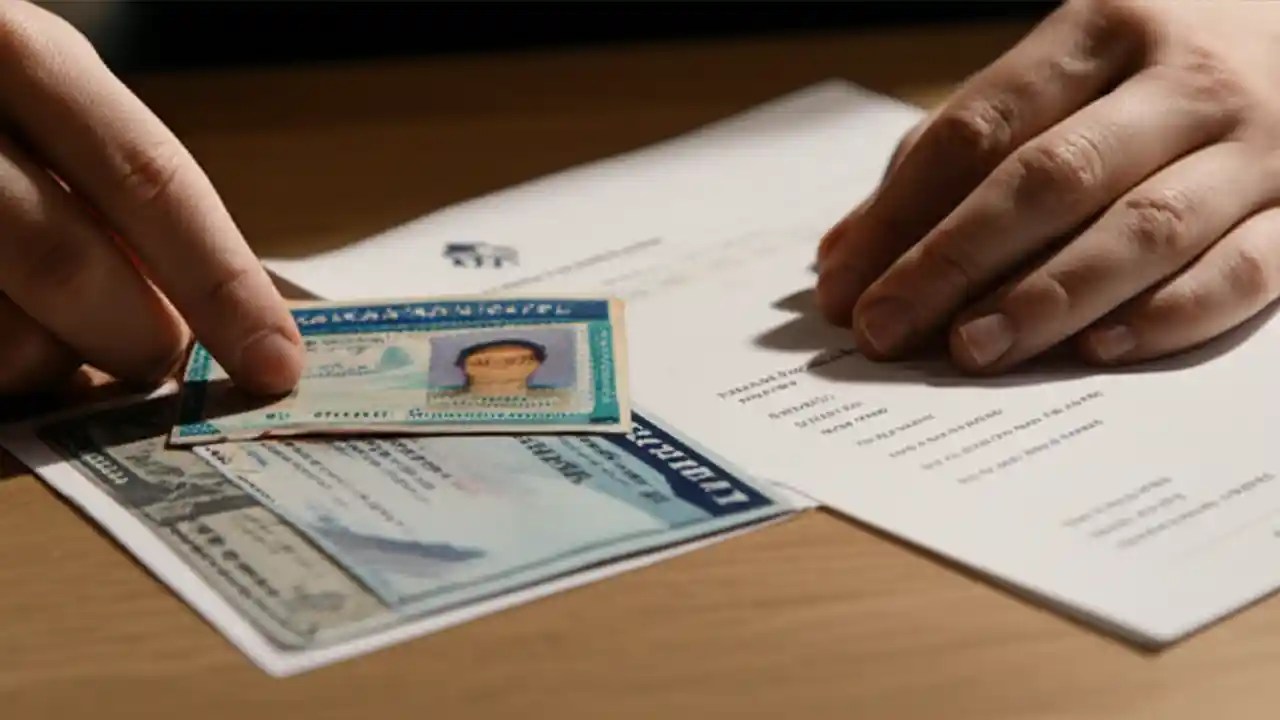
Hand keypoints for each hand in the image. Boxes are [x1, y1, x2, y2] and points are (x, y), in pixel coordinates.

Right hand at [0, 1, 301, 396]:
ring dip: (44, 361)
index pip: (151, 180)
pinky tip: (1, 329)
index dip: (223, 282)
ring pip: (0, 334)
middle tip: (152, 354)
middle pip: (68, 260)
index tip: (276, 362)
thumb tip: (204, 316)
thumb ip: (111, 188)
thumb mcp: (36, 104)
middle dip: (132, 335)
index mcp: (18, 51)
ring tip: (40, 327)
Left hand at [816, 0, 1279, 373]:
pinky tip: (1097, 352)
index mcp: (1102, 30)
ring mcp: (1256, 148)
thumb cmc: (1153, 68)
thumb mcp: (1062, 72)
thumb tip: (849, 253)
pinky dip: (1169, 316)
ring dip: (1047, 298)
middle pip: (1051, 178)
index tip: (843, 284)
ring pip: (1144, 230)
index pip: (980, 127)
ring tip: (971, 350)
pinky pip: (1243, 272)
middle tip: (884, 329)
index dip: (900, 213)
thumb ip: (954, 152)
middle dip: (954, 261)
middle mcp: (1182, 82)